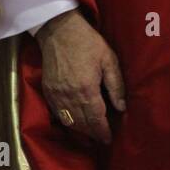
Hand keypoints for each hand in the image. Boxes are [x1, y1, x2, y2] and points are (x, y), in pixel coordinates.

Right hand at [35, 9, 125, 143]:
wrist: (59, 30)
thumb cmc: (88, 42)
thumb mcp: (109, 59)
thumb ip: (116, 85)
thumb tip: (122, 107)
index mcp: (87, 89)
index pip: (96, 119)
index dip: (103, 131)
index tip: (108, 139)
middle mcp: (70, 96)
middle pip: (82, 123)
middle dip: (92, 133)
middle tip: (101, 137)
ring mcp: (56, 95)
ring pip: (69, 121)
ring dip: (80, 130)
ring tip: (90, 132)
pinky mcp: (48, 91)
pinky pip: (57, 113)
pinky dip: (67, 121)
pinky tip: (74, 121)